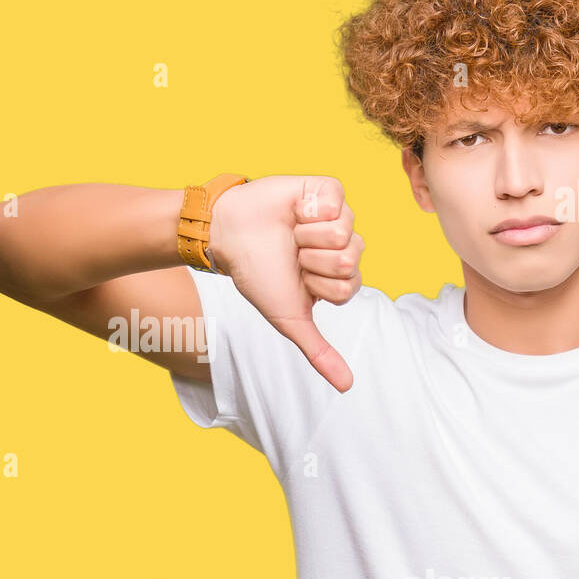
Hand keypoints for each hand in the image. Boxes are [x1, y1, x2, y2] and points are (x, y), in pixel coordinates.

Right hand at [208, 175, 364, 392]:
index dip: (317, 284)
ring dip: (307, 235)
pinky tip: (295, 211)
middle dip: (311, 259)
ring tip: (291, 232)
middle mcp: (342, 246)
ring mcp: (338, 217)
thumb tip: (347, 387)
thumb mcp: (289, 318)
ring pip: (345, 230)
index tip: (296, 277)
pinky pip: (337, 200)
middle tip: (292, 254)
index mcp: (339, 276)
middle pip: (350, 259)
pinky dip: (310, 208)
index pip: (349, 286)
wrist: (229, 235)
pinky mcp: (327, 191)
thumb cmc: (257, 275)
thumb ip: (319, 351)